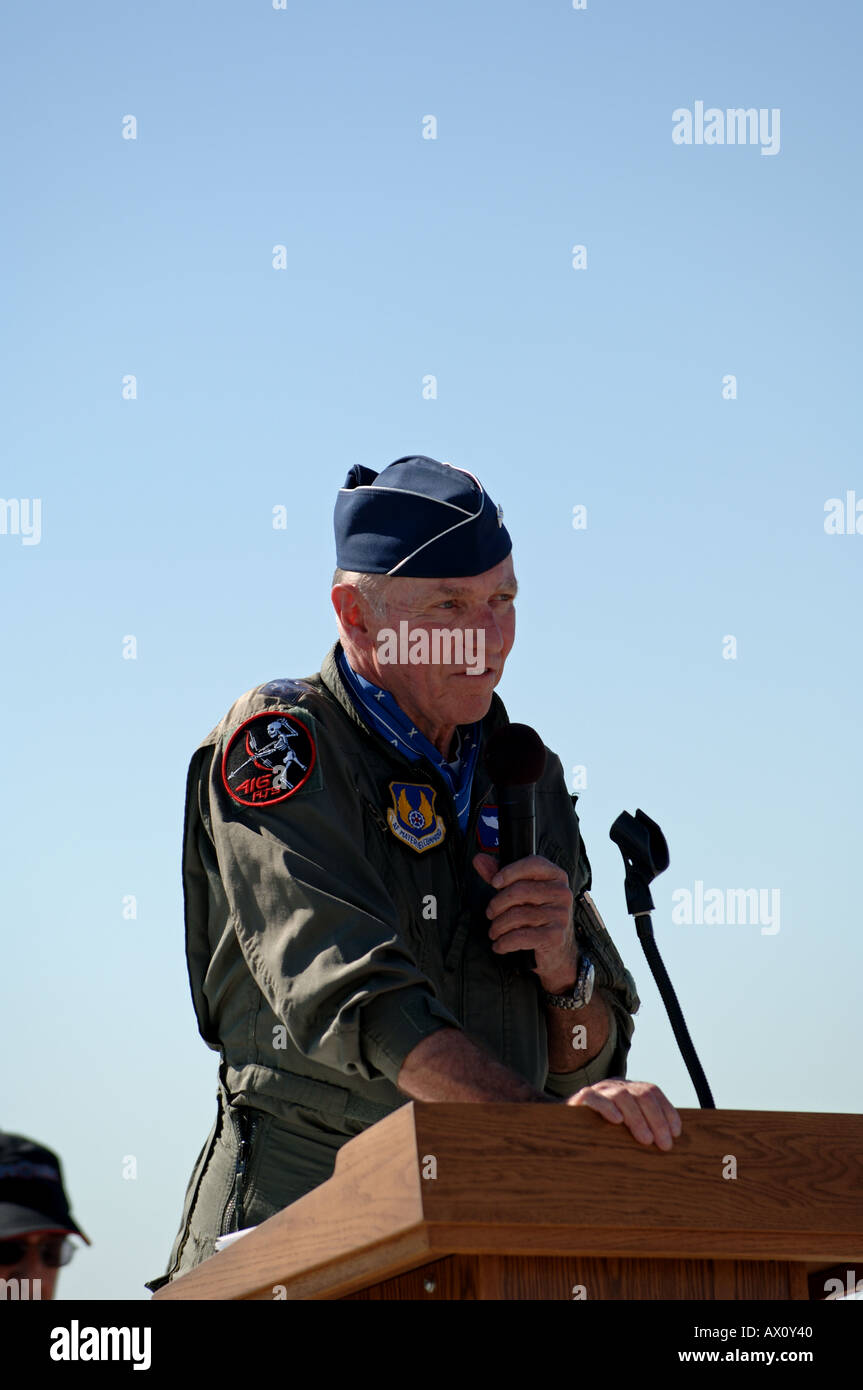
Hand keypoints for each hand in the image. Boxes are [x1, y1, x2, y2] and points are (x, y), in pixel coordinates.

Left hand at [472, 852, 576, 991]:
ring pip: (518, 915)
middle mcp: (562, 893)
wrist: (557, 951)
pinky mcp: (555, 937)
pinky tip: (500, 945)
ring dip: (498, 926)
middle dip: (497, 904)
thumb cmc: (536, 915)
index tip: (494, 882)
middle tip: (490, 913)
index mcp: (556, 876)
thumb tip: (479, 859)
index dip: (510, 871)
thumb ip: (499, 875)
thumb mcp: (519, 893)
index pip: (533, 864)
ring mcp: (561, 915)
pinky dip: (504, 942)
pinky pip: (521, 936)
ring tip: (494, 931)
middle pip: (520, 890)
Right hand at [565, 1079, 681, 1150]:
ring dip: (637, 1119)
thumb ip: (642, 1127)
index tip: (676, 1133)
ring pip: (623, 1096)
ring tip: (646, 1140)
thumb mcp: (625, 1126)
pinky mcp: (581, 1098)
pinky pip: (594, 1098)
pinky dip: (607, 1108)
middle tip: (664, 1144)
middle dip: (657, 1120)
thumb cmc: (601, 1129)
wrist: (564, 1122)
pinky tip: (616, 1121)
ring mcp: (599, 1090)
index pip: (653, 1092)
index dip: (667, 1111)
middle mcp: (616, 1086)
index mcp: (629, 1089)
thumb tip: (670, 1143)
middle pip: (642, 1095)